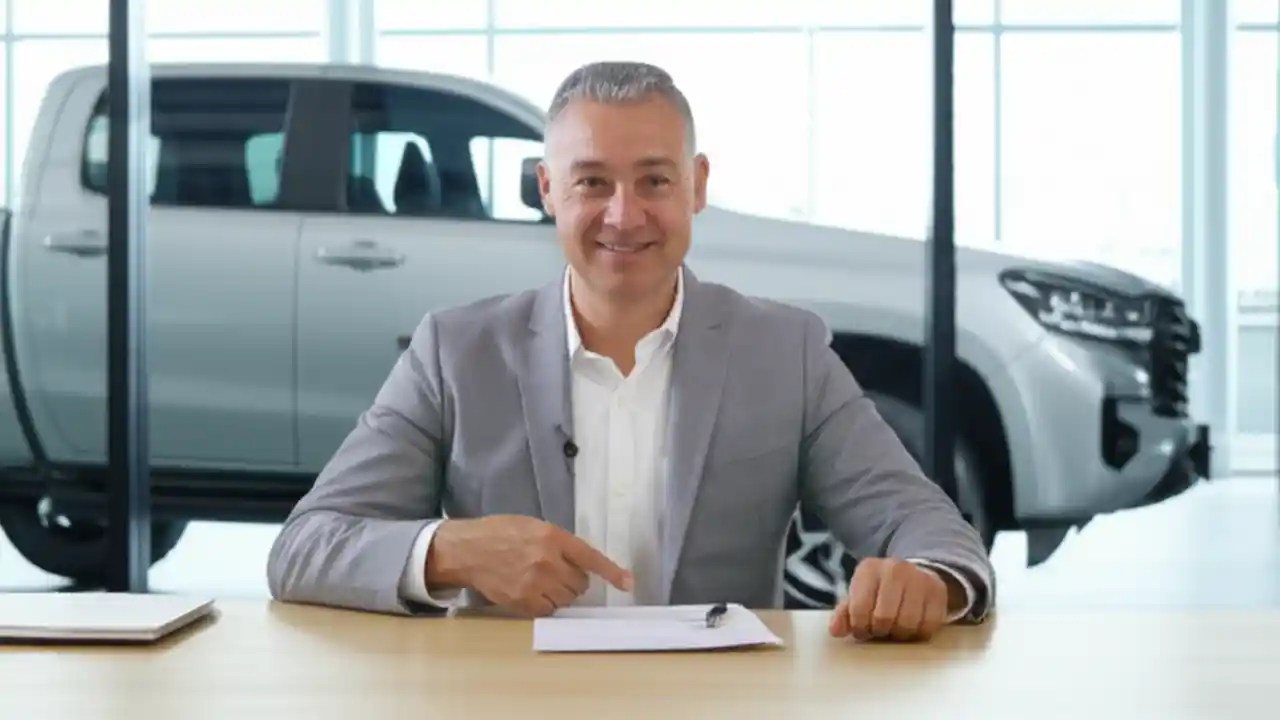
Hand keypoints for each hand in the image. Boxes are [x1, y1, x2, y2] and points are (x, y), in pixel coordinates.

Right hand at [426, 515, 633, 616]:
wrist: (467, 550)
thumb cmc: (500, 533)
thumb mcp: (533, 526)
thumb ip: (557, 543)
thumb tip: (580, 563)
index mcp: (551, 537)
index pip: (590, 557)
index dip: (611, 572)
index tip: (628, 583)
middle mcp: (546, 561)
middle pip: (579, 584)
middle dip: (573, 580)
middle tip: (557, 572)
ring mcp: (534, 583)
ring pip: (566, 599)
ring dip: (560, 593)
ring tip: (541, 581)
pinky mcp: (522, 602)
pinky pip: (548, 610)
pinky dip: (545, 604)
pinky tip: (530, 591)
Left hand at [828, 558, 948, 641]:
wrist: (914, 574)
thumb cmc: (879, 591)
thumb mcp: (858, 596)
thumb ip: (844, 613)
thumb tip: (835, 631)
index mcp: (869, 569)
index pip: (859, 608)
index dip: (859, 627)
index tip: (862, 630)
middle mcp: (895, 569)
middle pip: (884, 618)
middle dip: (879, 631)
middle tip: (880, 630)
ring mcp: (919, 579)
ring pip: (907, 624)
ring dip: (899, 634)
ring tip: (895, 627)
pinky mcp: (939, 592)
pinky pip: (928, 626)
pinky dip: (918, 633)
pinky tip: (912, 626)